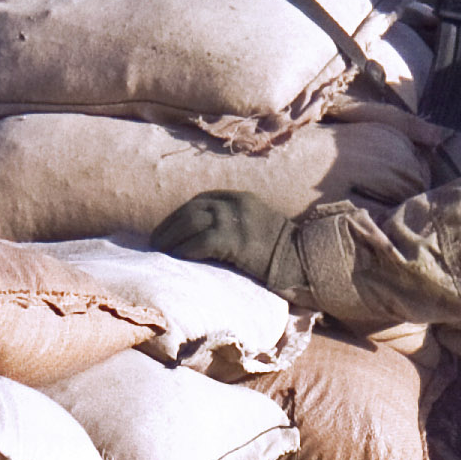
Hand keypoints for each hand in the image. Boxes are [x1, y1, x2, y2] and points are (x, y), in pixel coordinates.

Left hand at [149, 191, 300, 293]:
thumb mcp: (260, 226)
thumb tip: (209, 236)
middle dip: (170, 225)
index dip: (182, 213)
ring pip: (191, 223)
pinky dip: (184, 249)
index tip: (170, 227)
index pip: (203, 200)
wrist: (305, 261)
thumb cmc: (285, 252)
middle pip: (192, 209)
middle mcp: (236, 204)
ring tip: (159, 250)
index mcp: (242, 198)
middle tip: (155, 240)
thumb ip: (238, 223)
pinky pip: (200, 241)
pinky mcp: (234, 240)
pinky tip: (175, 258)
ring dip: (171, 237)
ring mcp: (236, 221)